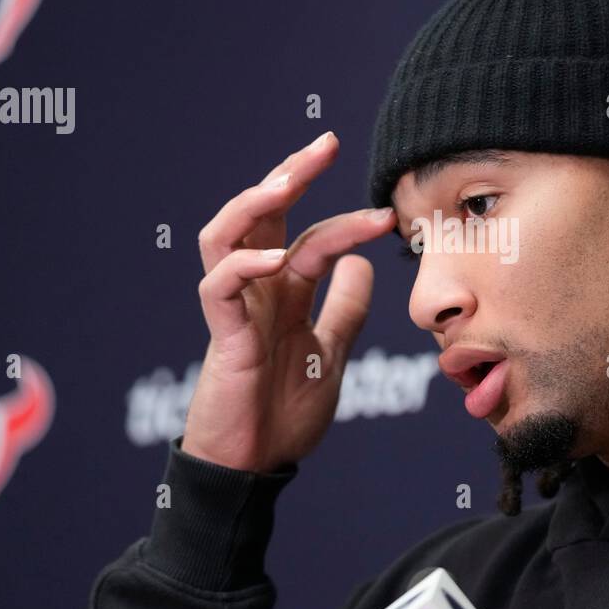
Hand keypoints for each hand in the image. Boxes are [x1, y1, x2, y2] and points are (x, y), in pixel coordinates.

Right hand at [181, 131, 396, 472]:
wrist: (255, 465)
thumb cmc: (283, 412)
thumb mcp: (332, 353)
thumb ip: (344, 309)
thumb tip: (362, 263)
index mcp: (284, 292)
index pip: (313, 238)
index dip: (348, 222)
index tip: (390, 215)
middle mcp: (256, 290)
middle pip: (261, 215)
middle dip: (290, 174)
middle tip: (325, 143)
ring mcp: (235, 309)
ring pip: (224, 235)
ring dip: (254, 204)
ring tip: (286, 183)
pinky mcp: (222, 336)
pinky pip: (218, 288)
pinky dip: (242, 267)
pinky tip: (274, 260)